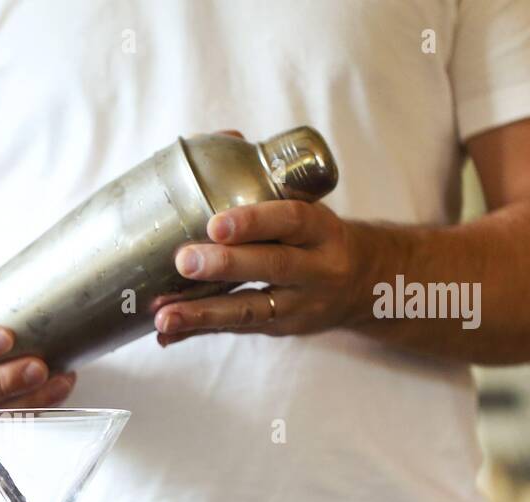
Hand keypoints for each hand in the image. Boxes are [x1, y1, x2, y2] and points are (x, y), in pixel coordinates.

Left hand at [155, 200, 364, 344]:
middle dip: (224, 266)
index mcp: (322, 230)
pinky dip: (198, 332)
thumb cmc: (318, 236)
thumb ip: (266, 181)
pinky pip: (236, 331)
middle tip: (183, 261)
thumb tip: (222, 139)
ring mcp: (300, 305)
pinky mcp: (281, 329)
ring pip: (250, 311)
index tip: (216, 223)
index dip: (255, 221)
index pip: (293, 220)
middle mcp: (317, 269)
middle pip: (272, 266)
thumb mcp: (308, 206)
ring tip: (163, 317)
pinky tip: (166, 335)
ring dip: (202, 314)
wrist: (366, 284)